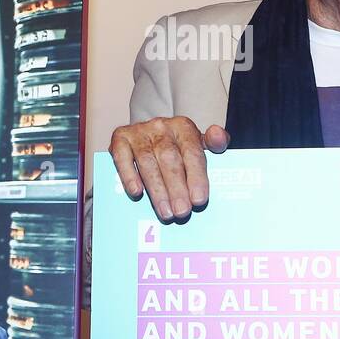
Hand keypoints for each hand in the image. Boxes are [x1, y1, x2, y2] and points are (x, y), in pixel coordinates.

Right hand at [109, 117, 229, 222]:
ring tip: (165, 212)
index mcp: (184, 127)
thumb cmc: (176, 148)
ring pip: (147, 162)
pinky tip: (137, 192)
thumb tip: (219, 137)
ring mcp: (139, 131)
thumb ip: (214, 143)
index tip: (199, 200)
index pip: (192, 152)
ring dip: (157, 190)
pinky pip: (122, 158)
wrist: (147, 137)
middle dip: (177, 188)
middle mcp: (161, 126)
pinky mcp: (120, 137)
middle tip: (182, 212)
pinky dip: (129, 175)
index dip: (196, 177)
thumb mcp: (197, 144)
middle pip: (169, 159)